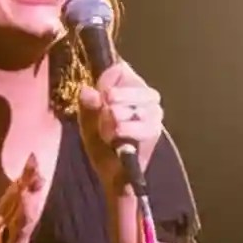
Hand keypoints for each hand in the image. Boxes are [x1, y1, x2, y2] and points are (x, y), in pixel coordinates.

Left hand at [77, 61, 163, 196]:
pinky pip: (145, 126)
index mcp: (127, 86)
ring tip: (111, 131)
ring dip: (120, 120)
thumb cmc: (101, 140)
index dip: (108, 81)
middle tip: (107, 115)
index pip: (120, 70)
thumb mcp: (87, 121)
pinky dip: (129, 131)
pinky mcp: (155, 131)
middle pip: (130, 89)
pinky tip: (119, 137)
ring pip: (137, 107)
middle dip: (115, 102)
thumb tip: (88, 91)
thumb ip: (87, 105)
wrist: (112, 172)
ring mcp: (153, 113)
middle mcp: (145, 96)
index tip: (101, 96)